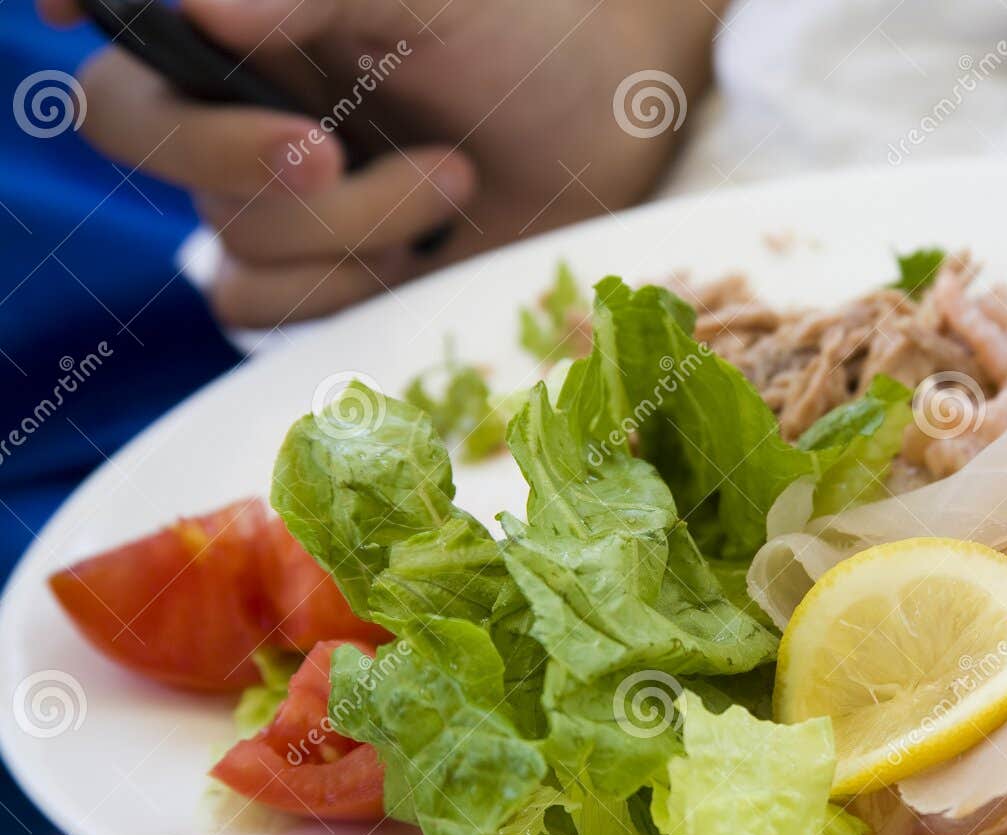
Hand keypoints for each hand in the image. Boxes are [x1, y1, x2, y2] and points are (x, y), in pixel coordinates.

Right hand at [41, 0, 722, 327]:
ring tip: (455, 177)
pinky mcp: (332, 278)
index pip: (128, 45)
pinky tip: (436, 243)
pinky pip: (275, 310)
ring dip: (353, 228)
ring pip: (234, 247)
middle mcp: (242, 109)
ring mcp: (282, 200)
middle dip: (241, 161)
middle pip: (151, 144)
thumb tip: (198, 8)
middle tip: (329, 150)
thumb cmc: (524, 25)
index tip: (73, 10)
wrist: (612, 118)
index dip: (93, 21)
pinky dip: (355, 286)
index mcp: (248, 31)